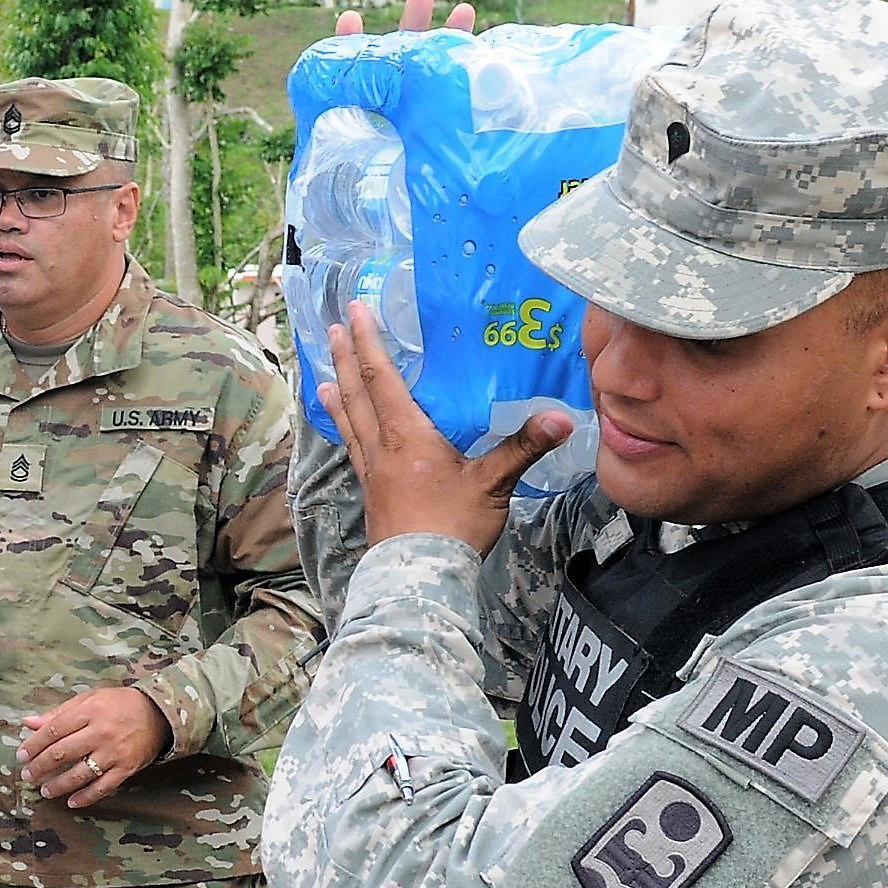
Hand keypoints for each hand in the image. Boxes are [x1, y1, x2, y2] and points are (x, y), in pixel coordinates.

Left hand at [22, 686, 169, 807]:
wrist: (159, 713)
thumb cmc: (118, 704)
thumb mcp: (88, 699)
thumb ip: (58, 713)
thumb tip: (28, 723)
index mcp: (89, 711)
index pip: (54, 731)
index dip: (34, 745)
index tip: (21, 755)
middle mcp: (100, 732)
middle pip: (62, 753)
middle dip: (40, 766)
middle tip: (27, 775)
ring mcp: (114, 753)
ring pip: (80, 774)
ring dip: (58, 785)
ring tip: (44, 790)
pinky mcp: (126, 768)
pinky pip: (103, 787)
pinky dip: (86, 797)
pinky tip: (71, 802)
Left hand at [324, 301, 571, 557]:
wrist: (418, 577)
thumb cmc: (452, 526)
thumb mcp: (493, 483)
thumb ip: (522, 447)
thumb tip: (562, 417)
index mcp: (406, 435)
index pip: (382, 378)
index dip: (369, 342)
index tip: (356, 310)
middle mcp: (381, 447)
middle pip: (357, 393)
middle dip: (346, 357)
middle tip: (335, 327)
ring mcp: (371, 471)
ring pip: (350, 421)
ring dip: (339, 392)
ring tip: (325, 373)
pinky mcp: (371, 493)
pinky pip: (353, 449)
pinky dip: (346, 429)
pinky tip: (348, 431)